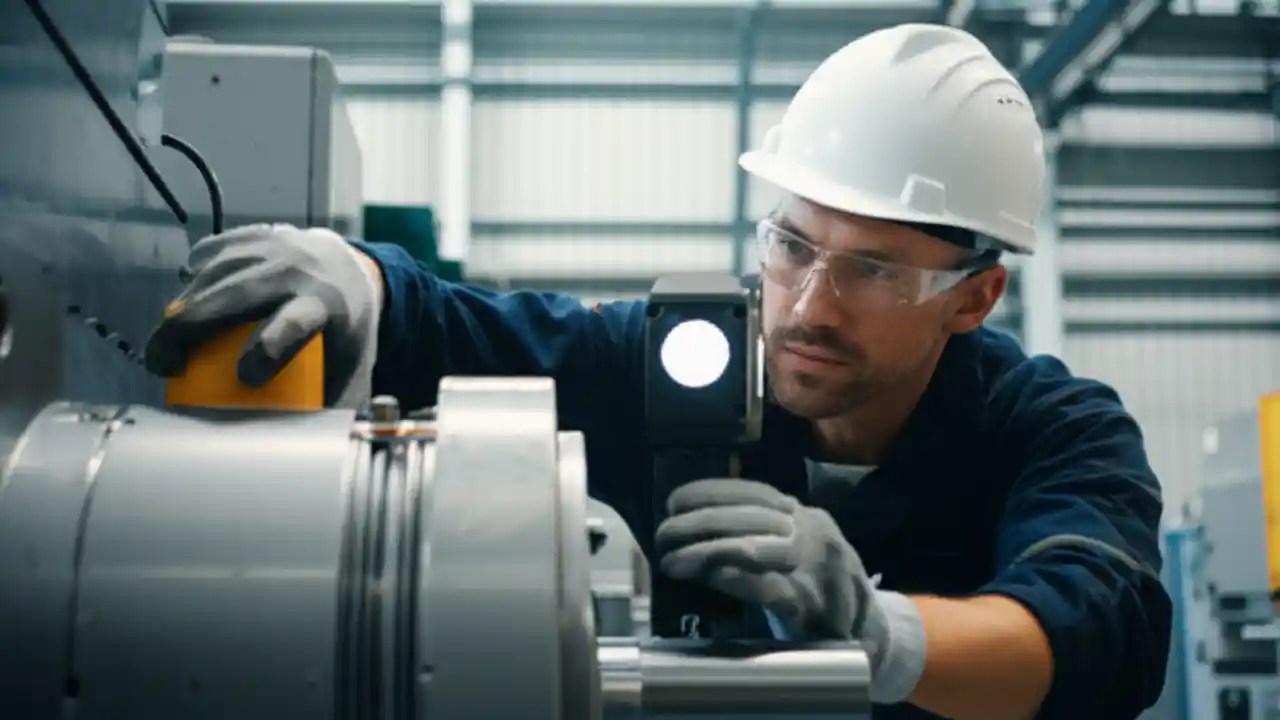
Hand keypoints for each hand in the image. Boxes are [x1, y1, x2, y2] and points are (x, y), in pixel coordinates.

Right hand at [145, 223, 381, 407]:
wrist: (352, 269)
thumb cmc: (346, 329)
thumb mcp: (349, 365)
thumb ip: (325, 401)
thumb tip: (295, 443)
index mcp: (323, 305)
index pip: (291, 325)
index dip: (264, 351)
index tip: (244, 379)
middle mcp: (295, 270)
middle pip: (230, 298)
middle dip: (186, 332)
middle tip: (163, 366)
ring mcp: (271, 247)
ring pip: (211, 275)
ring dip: (181, 311)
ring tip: (169, 345)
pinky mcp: (250, 236)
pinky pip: (209, 255)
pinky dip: (194, 279)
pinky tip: (188, 301)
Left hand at [655, 478, 871, 637]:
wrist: (871, 634)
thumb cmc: (818, 587)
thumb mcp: (796, 547)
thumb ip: (759, 532)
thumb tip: (694, 524)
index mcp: (803, 515)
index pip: (750, 492)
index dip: (708, 492)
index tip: (673, 502)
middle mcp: (812, 533)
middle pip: (745, 517)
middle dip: (697, 524)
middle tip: (663, 537)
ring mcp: (816, 569)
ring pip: (752, 548)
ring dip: (704, 553)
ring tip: (672, 561)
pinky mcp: (814, 606)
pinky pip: (769, 587)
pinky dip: (736, 580)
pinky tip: (712, 577)